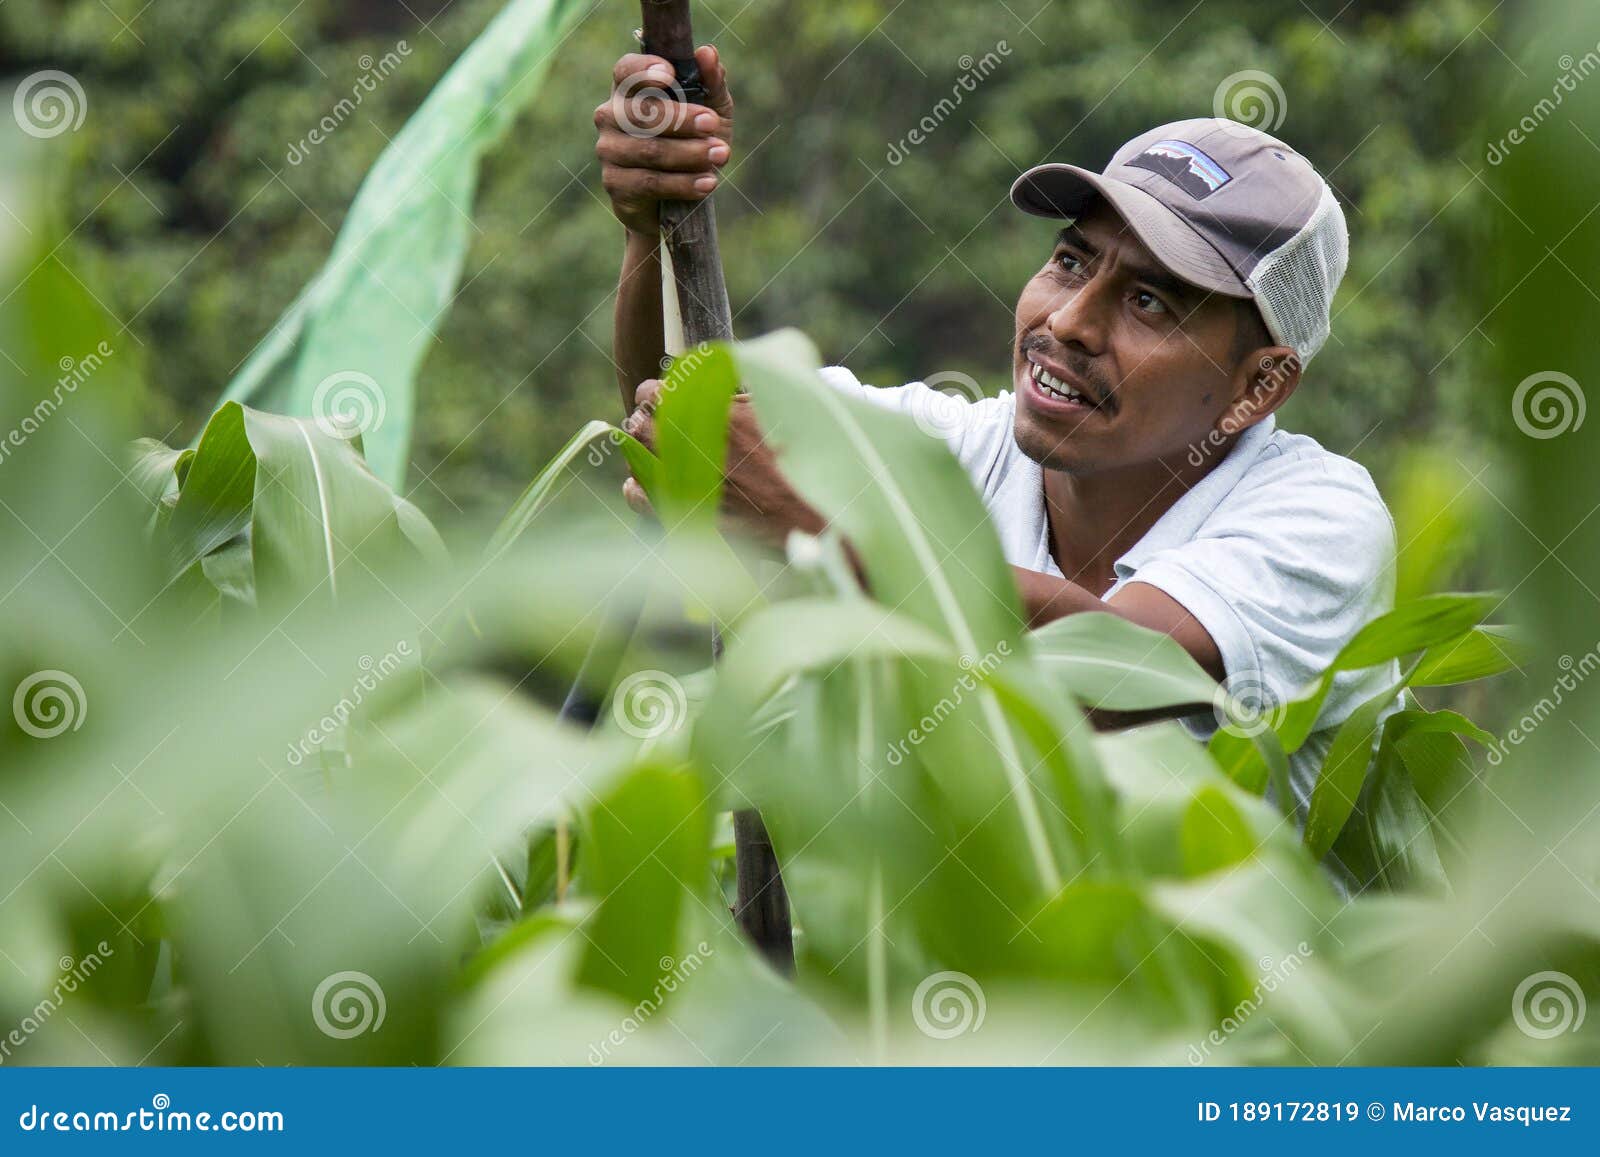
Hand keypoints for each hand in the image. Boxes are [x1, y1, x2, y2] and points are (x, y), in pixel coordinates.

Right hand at [595, 45, 733, 236]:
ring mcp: (609, 150)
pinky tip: (708, 183)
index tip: (670, 74)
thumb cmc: (693, 141)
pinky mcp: (615, 184)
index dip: (644, 69)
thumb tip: (708, 53)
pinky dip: (683, 183)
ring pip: (649, 150)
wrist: (678, 198)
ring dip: (690, 153)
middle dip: (682, 119)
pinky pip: (650, 183)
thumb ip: (711, 83)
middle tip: (712, 124)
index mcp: (629, 89)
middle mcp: (611, 116)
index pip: (626, 70)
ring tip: (721, 155)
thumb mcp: (712, 111)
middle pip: (641, 112)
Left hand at [621, 379, 824, 547]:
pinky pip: (640, 498)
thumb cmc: (801, 458)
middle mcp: (693, 446)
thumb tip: (720, 370)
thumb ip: (739, 388)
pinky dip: (637, 489)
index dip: (654, 393)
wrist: (813, 514)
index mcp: (711, 414)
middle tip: (655, 423)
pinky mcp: (686, 514)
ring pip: (637, 459)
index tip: (659, 396)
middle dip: (646, 421)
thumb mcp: (775, 406)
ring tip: (653, 451)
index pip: (654, 393)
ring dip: (642, 451)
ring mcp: (686, 482)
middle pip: (640, 425)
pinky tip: (642, 485)